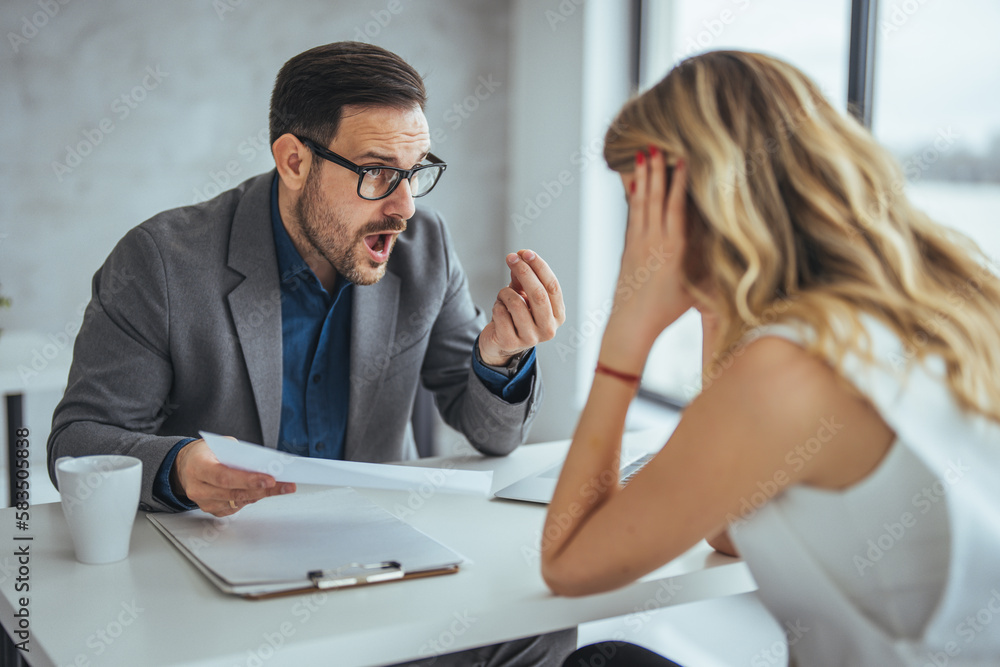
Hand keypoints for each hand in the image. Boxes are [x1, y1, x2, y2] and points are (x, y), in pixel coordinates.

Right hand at [171, 439, 294, 516]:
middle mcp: (198, 487)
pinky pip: (236, 507)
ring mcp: (203, 502)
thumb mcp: (222, 444)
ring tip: (283, 487)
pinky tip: (264, 492)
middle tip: (286, 485)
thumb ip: (240, 454)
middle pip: (234, 492)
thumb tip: (265, 465)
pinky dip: (252, 499)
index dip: (248, 480)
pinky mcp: (211, 510)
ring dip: (262, 494)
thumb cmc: (207, 452)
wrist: (187, 465)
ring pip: (238, 502)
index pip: (224, 476)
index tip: (270, 479)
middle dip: (263, 489)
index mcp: (198, 466)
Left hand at [478, 249, 565, 365]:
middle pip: (538, 294)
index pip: (552, 286)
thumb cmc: (516, 316)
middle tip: (510, 257)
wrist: (501, 344)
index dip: (539, 266)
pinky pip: (500, 313)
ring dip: (505, 293)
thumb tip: (519, 256)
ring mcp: (531, 339)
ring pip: (516, 303)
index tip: (525, 252)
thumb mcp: (523, 295)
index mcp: (558, 315)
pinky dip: (496, 306)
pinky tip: (498, 311)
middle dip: (524, 271)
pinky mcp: (511, 343)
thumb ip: (523, 278)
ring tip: (503, 296)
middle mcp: (549, 329)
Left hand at [602, 148, 693, 368]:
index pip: (676, 208)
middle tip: (655, 145)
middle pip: (655, 199)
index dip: (678, 182)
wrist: (631, 324)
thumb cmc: (668, 311)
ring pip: (640, 204)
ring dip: (643, 178)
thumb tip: (738, 256)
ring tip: (642, 155)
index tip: (681, 159)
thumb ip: (711, 268)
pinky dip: (633, 198)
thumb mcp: (695, 289)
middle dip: (656, 171)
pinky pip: (632, 216)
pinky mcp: (627, 249)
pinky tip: (633, 184)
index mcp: (672, 249)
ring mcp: (637, 243)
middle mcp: (653, 242)